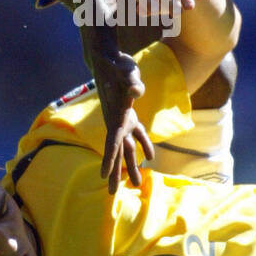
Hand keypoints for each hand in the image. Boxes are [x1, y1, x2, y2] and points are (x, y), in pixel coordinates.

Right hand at [88, 45, 154, 192]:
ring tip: (135, 183)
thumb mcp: (126, 71)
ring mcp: (122, 119)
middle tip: (111, 195)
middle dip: (116, 173)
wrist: (108, 59)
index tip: (103, 177)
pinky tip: (151, 156)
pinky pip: (137, 134)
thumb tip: (138, 90)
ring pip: (128, 147)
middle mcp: (117, 123)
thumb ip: (132, 81)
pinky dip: (144, 144)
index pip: (111, 143)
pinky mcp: (129, 114)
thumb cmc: (117, 65)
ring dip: (132, 164)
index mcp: (116, 117)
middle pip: (118, 152)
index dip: (108, 160)